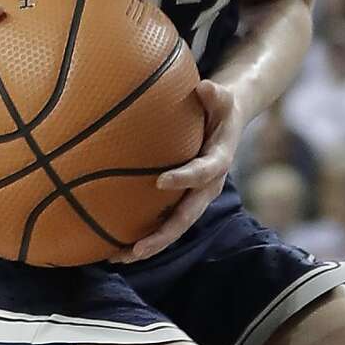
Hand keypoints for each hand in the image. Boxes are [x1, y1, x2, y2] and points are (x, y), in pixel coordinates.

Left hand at [112, 80, 240, 262]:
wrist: (229, 122)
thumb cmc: (221, 106)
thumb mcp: (223, 97)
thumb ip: (216, 94)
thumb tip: (205, 87)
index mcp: (220, 160)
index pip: (205, 173)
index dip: (186, 179)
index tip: (160, 182)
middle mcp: (208, 185)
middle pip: (188, 216)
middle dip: (164, 234)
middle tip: (138, 247)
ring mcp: (195, 196)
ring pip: (175, 226)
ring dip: (149, 244)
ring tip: (118, 258)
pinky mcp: (183, 199)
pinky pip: (165, 221)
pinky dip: (143, 236)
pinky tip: (114, 246)